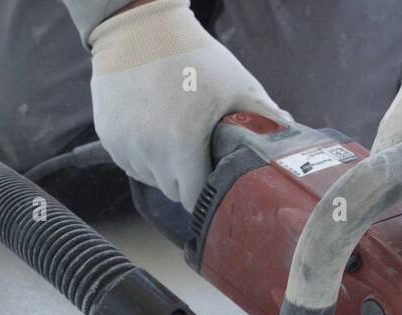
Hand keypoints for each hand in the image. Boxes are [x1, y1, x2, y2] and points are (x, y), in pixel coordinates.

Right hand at [88, 0, 288, 209]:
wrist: (139, 28)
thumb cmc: (192, 56)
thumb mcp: (237, 85)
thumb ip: (266, 117)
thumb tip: (292, 137)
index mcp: (182, 144)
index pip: (193, 200)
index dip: (206, 193)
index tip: (213, 180)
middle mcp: (149, 150)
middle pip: (172, 192)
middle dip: (186, 180)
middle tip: (197, 152)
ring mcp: (125, 144)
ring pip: (150, 179)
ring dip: (162, 169)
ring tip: (174, 136)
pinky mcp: (108, 136)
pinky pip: (130, 163)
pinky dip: (142, 155)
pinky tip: (153, 129)